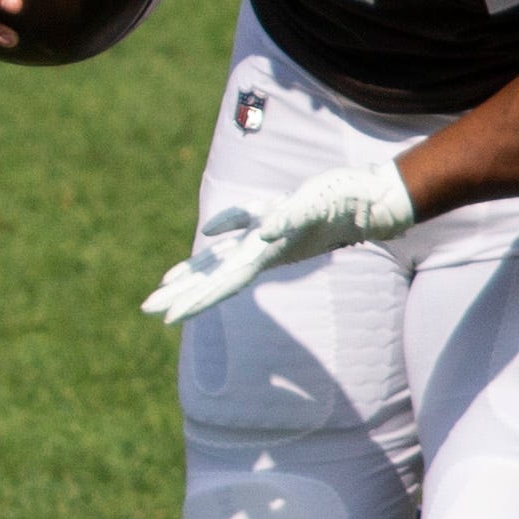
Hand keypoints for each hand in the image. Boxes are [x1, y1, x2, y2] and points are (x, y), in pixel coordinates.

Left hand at [140, 160, 416, 324]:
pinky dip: (216, 241)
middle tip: (145, 309)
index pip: (223, 282)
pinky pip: (238, 236)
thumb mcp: (314, 205)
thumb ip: (288, 218)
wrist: (373, 200)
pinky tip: (206, 238)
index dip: (196, 300)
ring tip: (163, 287)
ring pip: (221, 259)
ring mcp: (267, 239)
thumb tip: (264, 232)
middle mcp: (263, 251)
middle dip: (180, 293)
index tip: (168, 318)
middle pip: (214, 277)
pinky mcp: (274, 221)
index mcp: (268, 252)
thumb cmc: (346, 201)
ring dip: (192, 273)